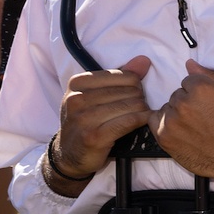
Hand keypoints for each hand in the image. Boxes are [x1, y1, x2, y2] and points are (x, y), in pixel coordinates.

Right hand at [54, 56, 154, 178]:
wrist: (69, 153)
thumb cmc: (87, 120)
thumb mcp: (96, 95)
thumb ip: (120, 76)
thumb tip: (144, 60)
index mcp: (77, 83)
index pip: (123, 75)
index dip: (135, 85)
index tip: (133, 94)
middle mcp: (77, 98)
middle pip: (129, 91)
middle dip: (139, 99)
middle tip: (138, 107)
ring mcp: (83, 118)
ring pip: (130, 106)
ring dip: (141, 111)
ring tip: (140, 115)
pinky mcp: (93, 136)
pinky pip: (127, 122)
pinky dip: (140, 120)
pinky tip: (142, 121)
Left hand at [151, 60, 213, 193]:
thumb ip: (210, 76)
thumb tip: (190, 64)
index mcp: (201, 88)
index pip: (189, 80)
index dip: (201, 92)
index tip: (209, 104)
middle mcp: (183, 102)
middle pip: (177, 95)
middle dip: (189, 103)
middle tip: (205, 118)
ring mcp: (171, 121)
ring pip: (167, 108)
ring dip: (177, 114)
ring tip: (196, 128)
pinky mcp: (164, 138)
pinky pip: (155, 122)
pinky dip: (166, 125)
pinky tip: (183, 132)